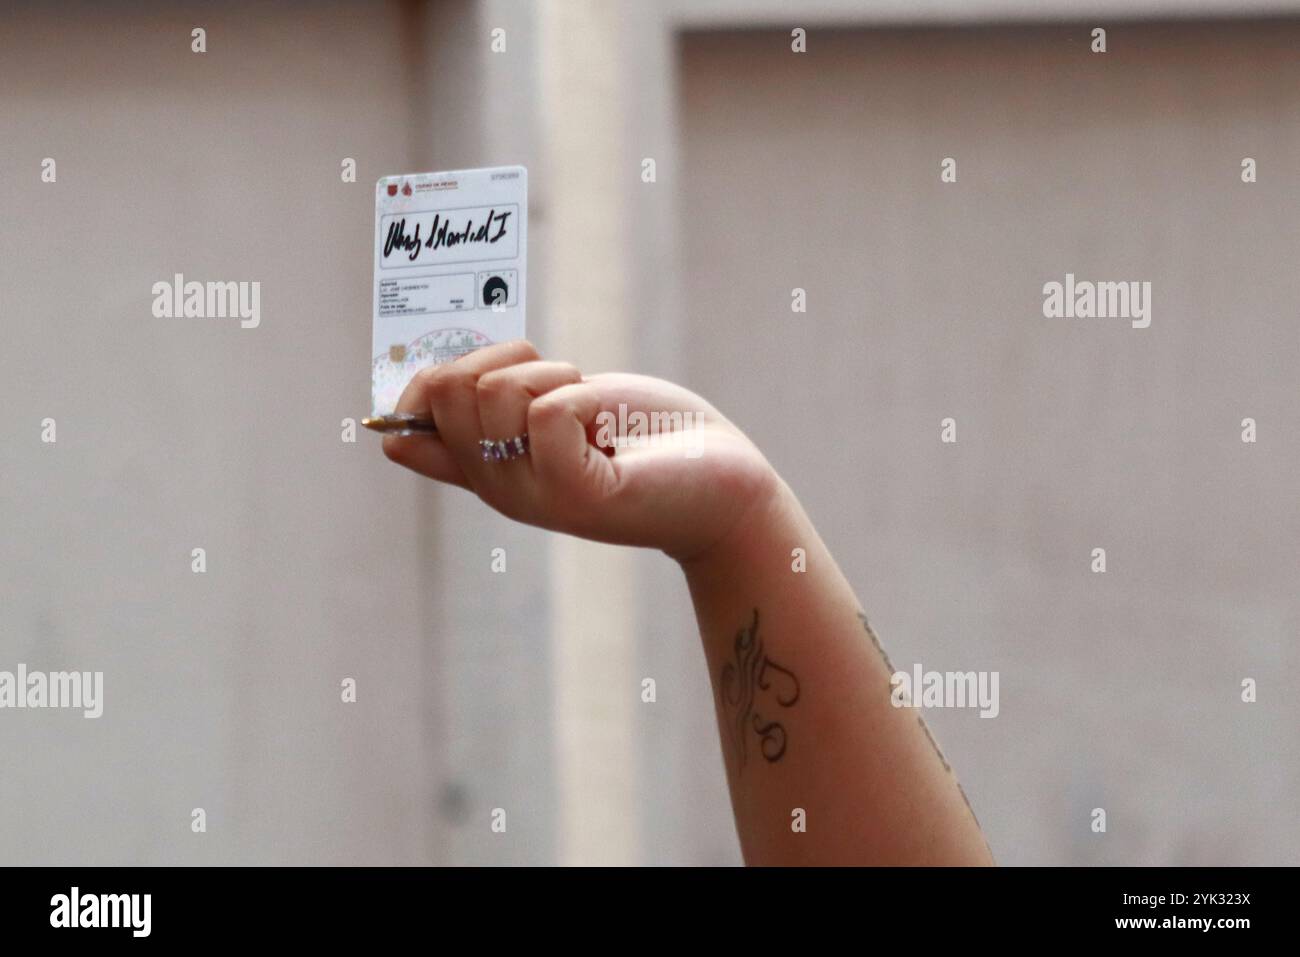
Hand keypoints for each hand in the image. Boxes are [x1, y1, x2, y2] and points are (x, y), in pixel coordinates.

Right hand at [380, 340, 779, 561]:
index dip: (422, 391)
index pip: (407, 434)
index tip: (482, 375)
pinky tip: (612, 431)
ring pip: (497, 391)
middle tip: (561, 386)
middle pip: (447, 387)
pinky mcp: (575, 496)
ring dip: (557, 376)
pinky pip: (550, 411)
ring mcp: (533, 496)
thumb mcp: (553, 412)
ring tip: (594, 412)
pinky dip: (586, 398)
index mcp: (487, 466)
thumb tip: (393, 435)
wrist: (723, 478)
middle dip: (507, 358)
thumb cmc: (645, 435)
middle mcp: (499, 487)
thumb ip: (488, 414)